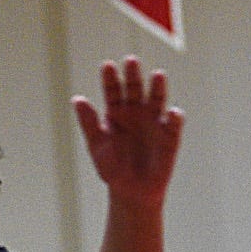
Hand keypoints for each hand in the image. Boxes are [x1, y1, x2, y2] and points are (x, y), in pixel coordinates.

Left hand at [72, 58, 182, 210]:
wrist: (131, 190)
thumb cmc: (111, 167)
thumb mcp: (96, 144)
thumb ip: (88, 122)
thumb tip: (77, 99)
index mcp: (116, 113)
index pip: (112, 90)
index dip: (110, 78)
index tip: (107, 65)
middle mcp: (136, 112)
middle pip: (135, 89)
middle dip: (133, 75)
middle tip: (131, 61)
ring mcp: (154, 122)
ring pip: (157, 99)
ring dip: (157, 87)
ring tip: (157, 75)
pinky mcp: (170, 135)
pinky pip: (173, 123)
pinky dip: (173, 116)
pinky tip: (171, 111)